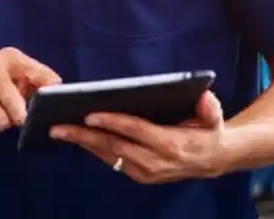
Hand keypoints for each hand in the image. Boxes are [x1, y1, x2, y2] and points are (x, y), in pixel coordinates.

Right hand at [0, 47, 61, 135]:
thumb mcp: (17, 69)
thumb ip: (39, 77)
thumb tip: (58, 87)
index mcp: (10, 58)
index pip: (36, 74)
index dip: (46, 91)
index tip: (48, 103)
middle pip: (16, 108)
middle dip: (19, 118)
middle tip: (17, 116)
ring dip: (3, 124)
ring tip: (1, 116)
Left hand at [50, 91, 228, 183]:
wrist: (212, 160)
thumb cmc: (208, 130)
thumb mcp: (214, 116)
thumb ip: (209, 107)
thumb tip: (203, 97)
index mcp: (170, 144)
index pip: (135, 131)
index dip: (112, 122)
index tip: (90, 115)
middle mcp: (155, 162)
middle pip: (113, 146)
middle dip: (84, 136)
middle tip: (58, 126)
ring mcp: (146, 172)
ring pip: (108, 155)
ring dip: (83, 143)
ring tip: (60, 131)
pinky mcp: (140, 176)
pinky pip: (112, 160)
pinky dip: (94, 148)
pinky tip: (78, 137)